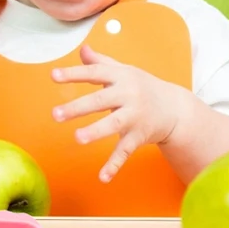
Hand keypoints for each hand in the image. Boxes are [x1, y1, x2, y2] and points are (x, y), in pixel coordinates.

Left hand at [51, 44, 185, 182]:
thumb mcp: (124, 71)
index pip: (95, 73)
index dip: (74, 73)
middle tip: (55, 114)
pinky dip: (114, 165)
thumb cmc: (142, 87)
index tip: (53, 75)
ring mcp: (135, 116)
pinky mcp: (139, 136)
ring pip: (114, 125)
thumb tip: (82, 50)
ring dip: (96, 132)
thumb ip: (101, 62)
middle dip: (78, 107)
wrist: (175, 108)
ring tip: (77, 138)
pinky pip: (125, 151)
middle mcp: (128, 95)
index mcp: (121, 76)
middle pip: (101, 100)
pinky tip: (102, 177)